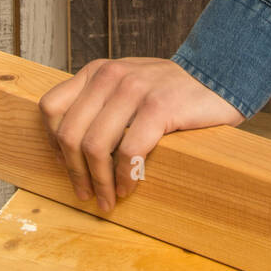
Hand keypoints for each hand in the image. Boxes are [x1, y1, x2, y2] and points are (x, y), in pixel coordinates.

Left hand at [38, 56, 244, 213]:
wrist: (218, 75)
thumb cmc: (170, 91)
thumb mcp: (126, 85)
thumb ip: (99, 103)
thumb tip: (66, 148)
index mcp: (97, 71)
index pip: (51, 107)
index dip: (52, 143)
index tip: (66, 165)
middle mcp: (111, 75)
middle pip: (69, 133)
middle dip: (75, 173)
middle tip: (86, 195)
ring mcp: (135, 88)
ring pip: (95, 146)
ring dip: (99, 183)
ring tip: (109, 199)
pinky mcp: (159, 106)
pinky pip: (128, 152)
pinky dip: (125, 178)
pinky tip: (129, 188)